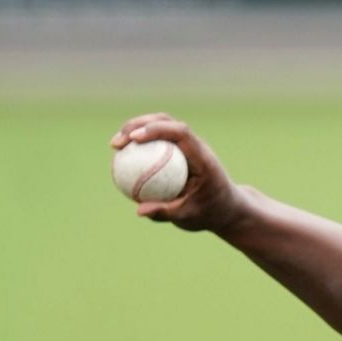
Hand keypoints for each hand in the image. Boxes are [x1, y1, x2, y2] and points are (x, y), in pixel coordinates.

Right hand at [110, 113, 248, 233]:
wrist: (226, 208)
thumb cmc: (210, 213)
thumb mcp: (190, 217)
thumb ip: (166, 213)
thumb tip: (139, 211)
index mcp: (203, 158)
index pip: (181, 133)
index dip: (156, 129)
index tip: (133, 138)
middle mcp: (196, 146)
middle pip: (167, 122)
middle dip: (139, 124)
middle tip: (117, 142)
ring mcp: (189, 146)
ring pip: (161, 126)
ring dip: (136, 129)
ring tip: (115, 145)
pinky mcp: (181, 151)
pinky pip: (158, 141)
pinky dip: (141, 144)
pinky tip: (122, 155)